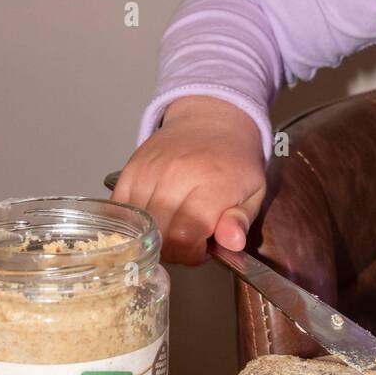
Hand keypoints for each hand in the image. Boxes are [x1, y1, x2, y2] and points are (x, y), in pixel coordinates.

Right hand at [110, 96, 267, 264]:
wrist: (212, 121)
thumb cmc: (235, 162)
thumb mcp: (253, 192)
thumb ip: (241, 220)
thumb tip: (232, 242)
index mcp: (212, 184)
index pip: (185, 237)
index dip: (192, 254)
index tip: (202, 247)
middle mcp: (176, 176)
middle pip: (160, 236)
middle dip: (174, 249)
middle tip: (188, 239)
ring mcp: (150, 171)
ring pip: (138, 226)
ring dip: (154, 237)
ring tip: (173, 227)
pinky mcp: (131, 169)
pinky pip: (122, 208)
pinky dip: (134, 222)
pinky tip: (154, 218)